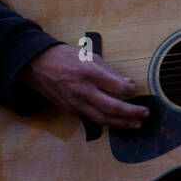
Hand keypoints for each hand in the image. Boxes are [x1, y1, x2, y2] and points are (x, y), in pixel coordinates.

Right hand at [18, 43, 147, 129]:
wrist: (36, 65)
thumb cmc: (64, 57)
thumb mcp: (90, 56)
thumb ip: (110, 72)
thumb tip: (128, 83)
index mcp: (88, 73)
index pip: (117, 87)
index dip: (131, 90)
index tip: (136, 89)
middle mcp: (82, 90)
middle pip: (111, 107)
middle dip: (131, 113)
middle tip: (144, 114)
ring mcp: (75, 102)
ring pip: (101, 118)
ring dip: (121, 123)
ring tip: (135, 124)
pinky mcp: (69, 109)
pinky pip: (90, 117)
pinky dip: (106, 120)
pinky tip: (116, 121)